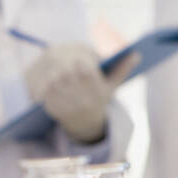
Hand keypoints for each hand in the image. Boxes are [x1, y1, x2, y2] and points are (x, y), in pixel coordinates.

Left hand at [25, 45, 139, 142]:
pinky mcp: (52, 109)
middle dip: (61, 63)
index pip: (84, 69)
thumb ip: (122, 68)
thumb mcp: (112, 84)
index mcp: (96, 90)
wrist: (87, 123)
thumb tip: (136, 54)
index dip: (78, 59)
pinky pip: (43, 93)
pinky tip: (45, 77)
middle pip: (65, 74)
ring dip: (50, 72)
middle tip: (58, 54)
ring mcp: (67, 105)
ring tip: (52, 66)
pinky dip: (41, 83)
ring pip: (53, 82)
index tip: (76, 56)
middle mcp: (82, 99)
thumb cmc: (99, 97)